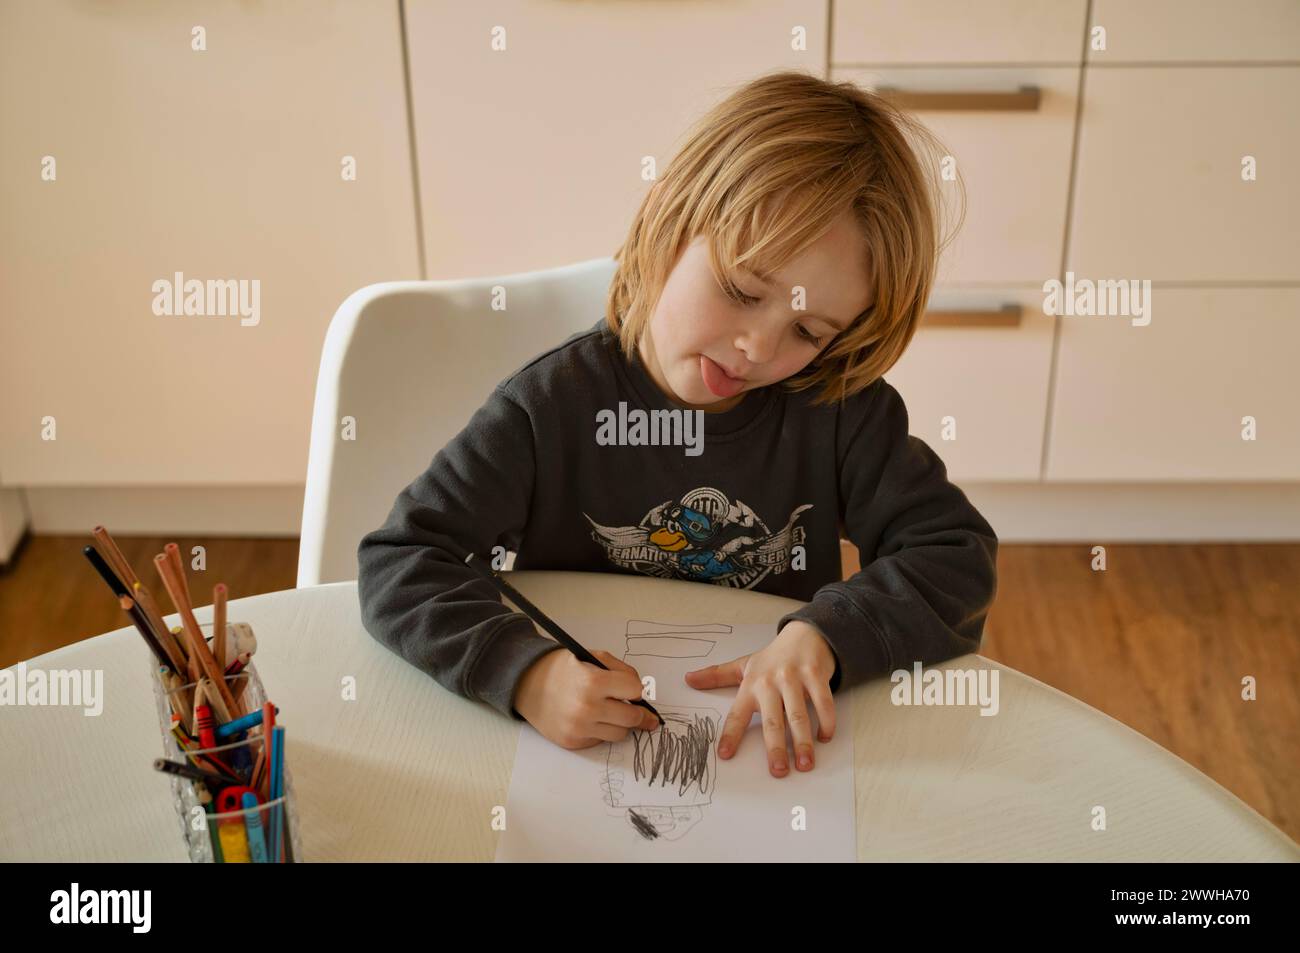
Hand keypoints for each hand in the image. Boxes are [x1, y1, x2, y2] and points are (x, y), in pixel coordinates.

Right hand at [513, 649, 659, 749]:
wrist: (528, 685)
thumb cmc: (563, 669)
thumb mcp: (593, 657)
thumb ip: (621, 671)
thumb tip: (642, 694)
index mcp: (593, 682)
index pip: (635, 691)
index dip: (636, 689)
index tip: (632, 690)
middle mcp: (586, 708)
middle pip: (632, 718)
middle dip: (638, 712)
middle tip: (637, 710)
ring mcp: (579, 728)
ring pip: (620, 734)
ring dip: (620, 723)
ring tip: (611, 712)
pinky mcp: (572, 742)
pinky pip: (601, 740)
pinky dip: (601, 730)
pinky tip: (592, 719)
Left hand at [684, 620, 837, 776]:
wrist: (803, 634)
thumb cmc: (773, 657)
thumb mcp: (743, 665)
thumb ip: (717, 676)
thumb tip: (688, 679)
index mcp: (751, 684)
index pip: (737, 714)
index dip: (731, 734)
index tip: (725, 754)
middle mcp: (771, 682)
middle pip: (772, 721)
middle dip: (775, 748)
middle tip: (778, 771)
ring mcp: (794, 679)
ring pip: (799, 715)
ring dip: (803, 742)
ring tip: (805, 764)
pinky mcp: (816, 676)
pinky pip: (823, 703)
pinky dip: (826, 721)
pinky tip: (825, 737)